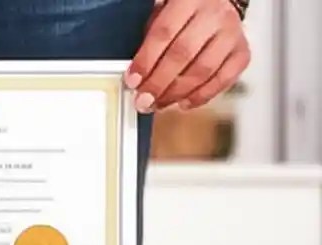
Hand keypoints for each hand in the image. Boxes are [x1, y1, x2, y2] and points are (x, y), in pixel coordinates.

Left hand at [126, 0, 250, 112]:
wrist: (219, 4)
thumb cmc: (184, 11)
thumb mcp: (162, 12)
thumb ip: (150, 38)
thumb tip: (136, 73)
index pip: (164, 33)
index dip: (146, 60)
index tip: (132, 81)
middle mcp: (214, 14)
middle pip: (183, 54)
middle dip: (159, 83)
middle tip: (143, 100)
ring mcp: (231, 33)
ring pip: (203, 70)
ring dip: (177, 93)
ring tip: (158, 104)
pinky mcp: (242, 51)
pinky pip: (224, 79)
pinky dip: (202, 95)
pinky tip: (184, 102)